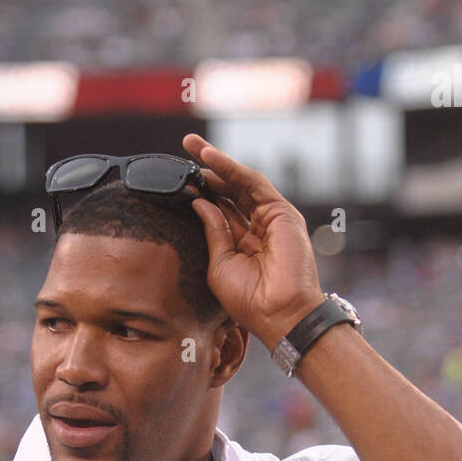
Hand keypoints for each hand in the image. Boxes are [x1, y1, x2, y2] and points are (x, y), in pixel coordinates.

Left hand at [182, 133, 323, 349]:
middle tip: (184, 150)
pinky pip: (252, 182)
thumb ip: (214, 232)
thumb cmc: (250, 300)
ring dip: (217, 162)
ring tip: (192, 147)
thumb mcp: (220, 265)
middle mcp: (258, 228)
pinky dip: (231, 168)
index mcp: (243, 244)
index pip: (220, 210)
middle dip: (207, 171)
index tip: (180, 179)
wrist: (278, 312)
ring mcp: (271, 218)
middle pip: (230, 191)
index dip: (202, 193)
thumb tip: (200, 203)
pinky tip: (210, 158)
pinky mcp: (281, 212)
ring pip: (240, 182)